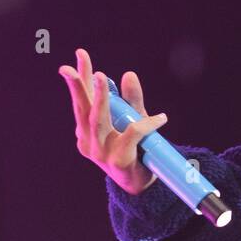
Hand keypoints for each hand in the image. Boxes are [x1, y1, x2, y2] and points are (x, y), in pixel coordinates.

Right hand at [59, 47, 168, 195]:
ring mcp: (100, 152)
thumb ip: (131, 100)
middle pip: (82, 108)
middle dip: (80, 83)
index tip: (80, 54)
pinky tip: (160, 118)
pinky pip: (132, 136)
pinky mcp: (119, 161)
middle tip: (82, 60)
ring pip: (99, 120)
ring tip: (101, 75)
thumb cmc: (134, 151)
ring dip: (99, 97)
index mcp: (86, 131)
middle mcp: (88, 141)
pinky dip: (146, 125)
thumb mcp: (132, 121)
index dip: (80, 78)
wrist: (141, 185)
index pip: (80, 101)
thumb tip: (128, 74)